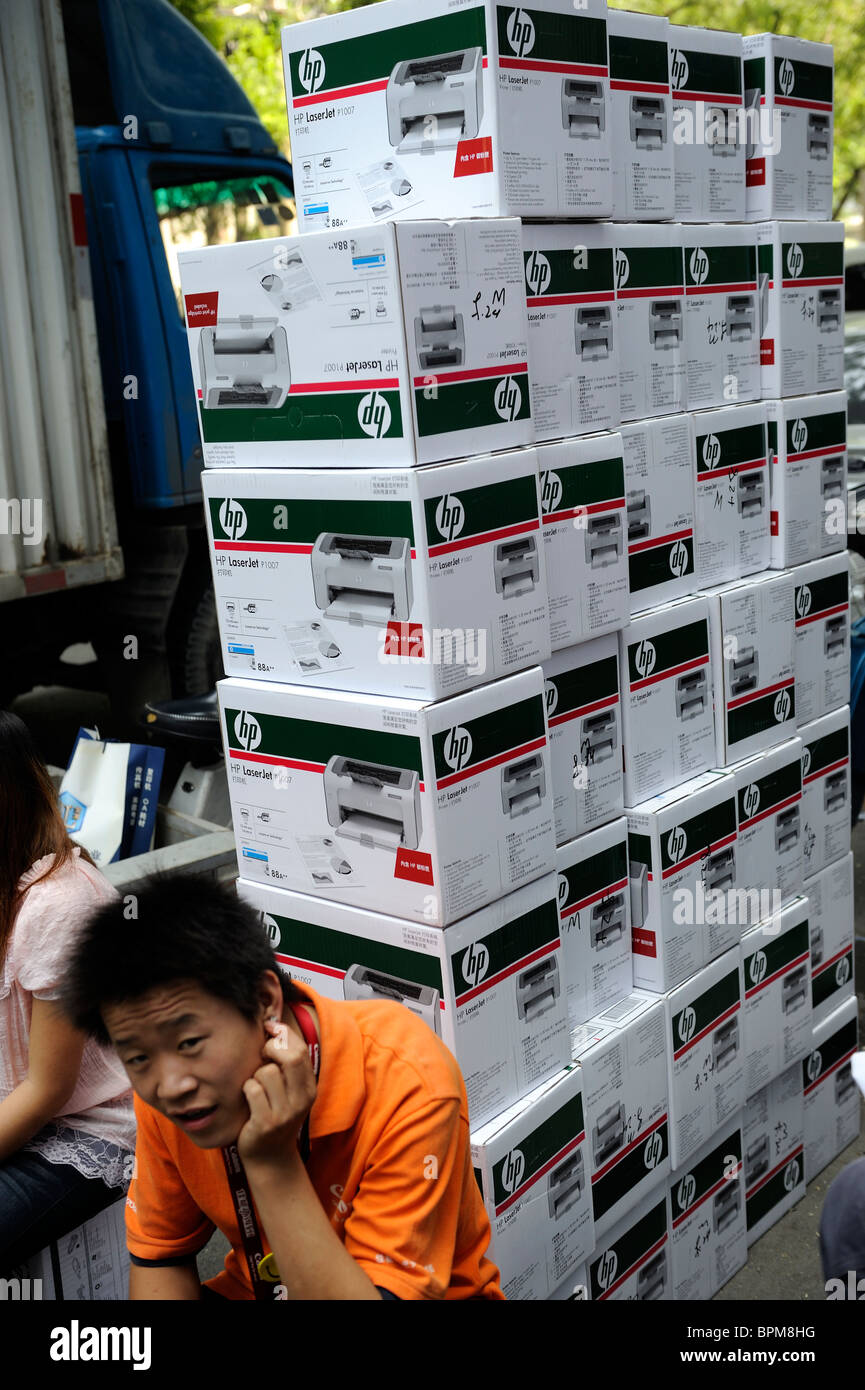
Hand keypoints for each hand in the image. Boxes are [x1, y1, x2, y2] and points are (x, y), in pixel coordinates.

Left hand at [236, 1020, 316, 1172]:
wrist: (269, 1157)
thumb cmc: (275, 1115)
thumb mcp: (290, 1092)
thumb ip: (287, 1065)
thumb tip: (273, 1026)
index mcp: (309, 1088)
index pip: (301, 1050)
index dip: (282, 1035)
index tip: (269, 1029)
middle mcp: (302, 1100)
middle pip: (290, 1057)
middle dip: (271, 1049)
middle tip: (261, 1054)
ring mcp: (285, 1113)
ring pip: (267, 1072)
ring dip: (255, 1075)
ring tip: (256, 1086)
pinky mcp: (266, 1123)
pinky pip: (252, 1090)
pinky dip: (246, 1089)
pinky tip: (248, 1099)